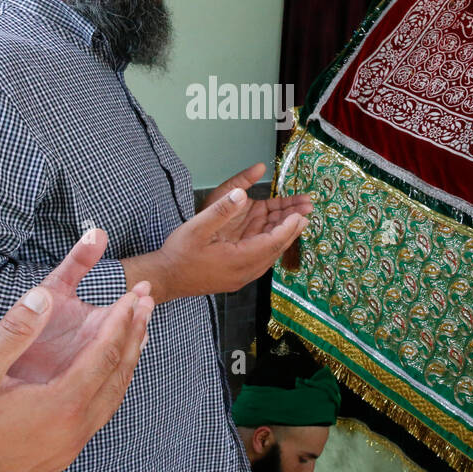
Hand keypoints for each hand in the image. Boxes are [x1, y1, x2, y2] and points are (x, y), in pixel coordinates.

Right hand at [0, 231, 154, 471]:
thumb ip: (13, 332)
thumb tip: (41, 297)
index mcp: (61, 403)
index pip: (105, 354)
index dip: (121, 320)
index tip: (134, 295)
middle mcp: (77, 425)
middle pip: (120, 371)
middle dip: (135, 332)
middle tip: (149, 302)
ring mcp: (75, 441)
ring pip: (116, 393)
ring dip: (130, 357)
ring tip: (140, 331)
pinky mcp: (68, 450)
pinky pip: (104, 409)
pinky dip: (115, 382)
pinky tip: (113, 371)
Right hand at [122, 170, 308, 301]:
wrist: (165, 278)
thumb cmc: (179, 253)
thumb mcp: (197, 227)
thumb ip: (221, 209)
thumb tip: (242, 193)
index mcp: (238, 260)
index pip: (271, 242)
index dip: (288, 227)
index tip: (301, 214)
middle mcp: (244, 272)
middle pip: (275, 249)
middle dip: (291, 230)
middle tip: (307, 212)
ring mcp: (241, 276)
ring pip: (269, 255)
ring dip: (282, 236)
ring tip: (296, 220)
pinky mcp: (236, 275)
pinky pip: (260, 259)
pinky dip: (270, 244)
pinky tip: (273, 234)